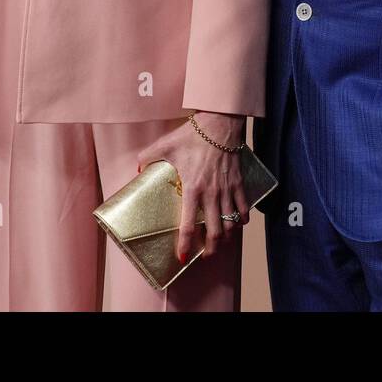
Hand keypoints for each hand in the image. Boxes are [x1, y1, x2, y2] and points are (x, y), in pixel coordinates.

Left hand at [136, 111, 248, 263]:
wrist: (219, 124)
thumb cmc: (193, 135)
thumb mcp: (165, 145)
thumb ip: (148, 157)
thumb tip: (137, 167)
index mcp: (192, 188)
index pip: (187, 225)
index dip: (184, 245)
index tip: (182, 257)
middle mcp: (211, 194)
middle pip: (214, 231)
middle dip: (210, 248)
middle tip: (204, 255)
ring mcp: (226, 189)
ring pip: (230, 224)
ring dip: (226, 238)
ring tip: (220, 244)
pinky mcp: (238, 182)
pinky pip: (243, 207)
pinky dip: (242, 219)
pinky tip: (239, 224)